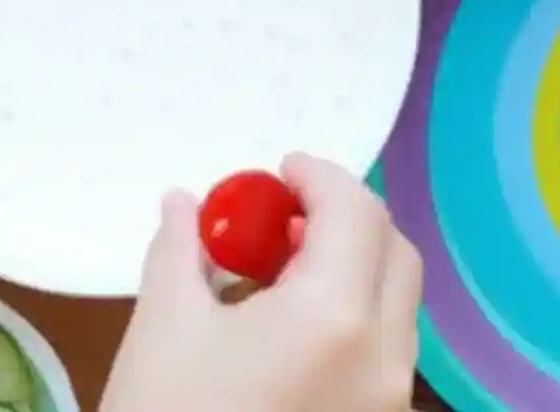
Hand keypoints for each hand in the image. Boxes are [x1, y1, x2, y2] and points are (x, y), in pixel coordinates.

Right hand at [100, 153, 423, 411]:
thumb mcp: (164, 324)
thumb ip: (180, 247)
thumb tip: (181, 201)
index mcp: (334, 319)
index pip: (355, 213)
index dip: (319, 177)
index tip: (279, 170)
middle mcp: (383, 360)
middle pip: (394, 253)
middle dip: (344, 218)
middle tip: (281, 217)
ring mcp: (388, 404)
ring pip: (396, 305)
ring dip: (351, 266)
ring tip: (278, 270)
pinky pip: (383, 352)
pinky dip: (351, 316)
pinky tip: (291, 327)